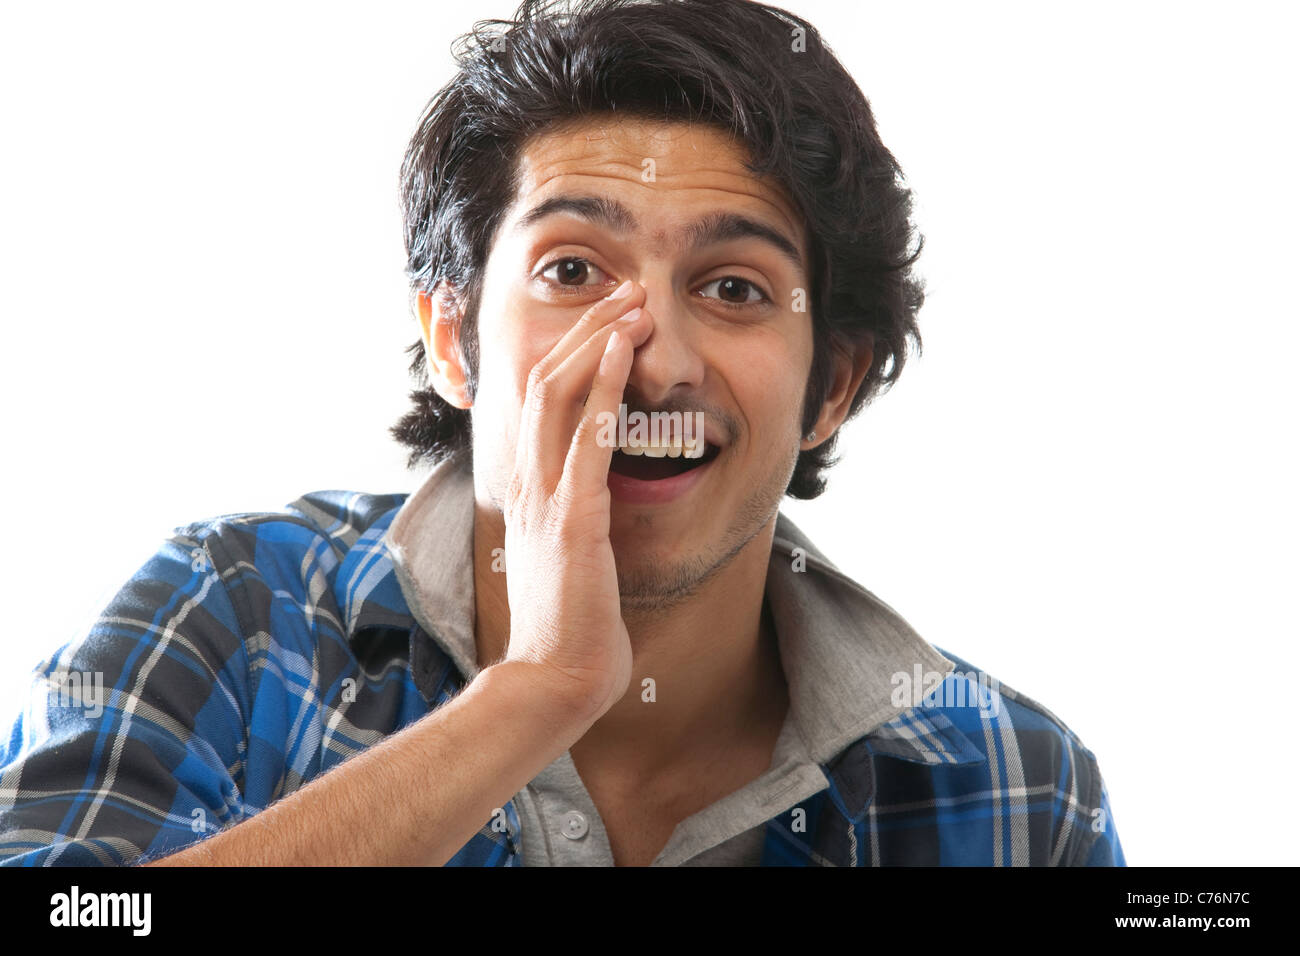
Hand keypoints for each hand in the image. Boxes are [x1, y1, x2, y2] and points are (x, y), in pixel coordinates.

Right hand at [500, 279, 652, 720]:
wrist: (554, 679)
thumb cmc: (569, 627)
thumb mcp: (563, 558)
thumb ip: (571, 519)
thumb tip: (592, 501)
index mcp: (527, 491)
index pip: (536, 401)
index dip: (568, 351)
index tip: (605, 320)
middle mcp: (528, 484)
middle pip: (544, 381)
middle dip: (585, 328)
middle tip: (624, 293)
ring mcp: (546, 499)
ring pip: (559, 395)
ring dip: (596, 341)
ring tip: (630, 303)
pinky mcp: (573, 520)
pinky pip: (587, 439)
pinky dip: (603, 387)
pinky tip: (623, 351)